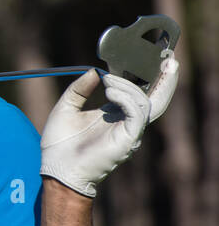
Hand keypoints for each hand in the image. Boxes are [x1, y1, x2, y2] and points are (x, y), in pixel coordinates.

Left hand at [39, 55, 178, 196]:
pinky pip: (137, 113)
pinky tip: (111, 92)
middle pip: (155, 98)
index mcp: (114, 114)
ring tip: (110, 81)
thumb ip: (79, 89)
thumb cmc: (60, 143)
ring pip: (147, 102)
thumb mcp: (66, 108)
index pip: (139, 92)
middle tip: (168, 59)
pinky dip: (127, 98)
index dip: (147, 76)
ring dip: (130, 86)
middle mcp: (126, 121)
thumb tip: (95, 71)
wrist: (58, 168)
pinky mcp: (129, 138)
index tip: (147, 58)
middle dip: (164, 79)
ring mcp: (130, 130)